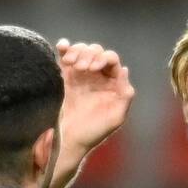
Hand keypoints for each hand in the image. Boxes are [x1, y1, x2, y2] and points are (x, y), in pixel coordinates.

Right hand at [56, 39, 134, 154]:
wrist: (71, 140)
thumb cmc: (95, 132)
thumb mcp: (116, 117)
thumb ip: (125, 95)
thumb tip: (124, 69)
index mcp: (112, 83)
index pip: (111, 60)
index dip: (103, 58)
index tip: (92, 68)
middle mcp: (99, 76)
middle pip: (96, 51)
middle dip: (88, 55)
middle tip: (80, 68)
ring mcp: (82, 75)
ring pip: (81, 51)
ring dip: (76, 51)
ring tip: (69, 63)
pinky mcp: (67, 77)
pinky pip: (66, 57)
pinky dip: (65, 48)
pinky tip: (62, 46)